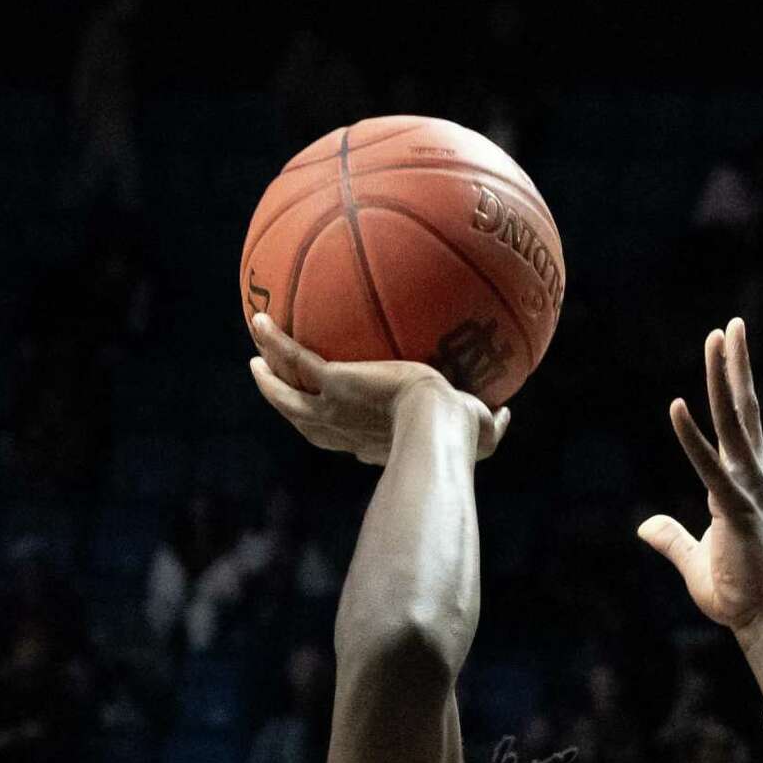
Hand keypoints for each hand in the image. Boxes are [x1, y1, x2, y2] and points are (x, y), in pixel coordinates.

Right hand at [247, 314, 508, 465]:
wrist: (437, 424)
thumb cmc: (462, 435)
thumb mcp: (482, 432)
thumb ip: (493, 424)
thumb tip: (507, 415)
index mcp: (377, 444)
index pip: (353, 441)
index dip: (346, 436)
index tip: (344, 426)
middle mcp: (349, 432)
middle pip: (310, 425)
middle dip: (293, 409)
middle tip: (278, 391)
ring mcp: (334, 410)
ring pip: (290, 398)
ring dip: (270, 381)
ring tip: (255, 361)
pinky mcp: (330, 384)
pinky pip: (293, 358)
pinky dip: (274, 340)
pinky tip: (258, 318)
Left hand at [638, 318, 762, 634]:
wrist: (760, 617)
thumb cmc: (734, 592)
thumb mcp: (694, 559)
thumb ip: (671, 538)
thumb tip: (645, 526)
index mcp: (744, 485)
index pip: (741, 426)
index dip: (735, 387)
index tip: (730, 351)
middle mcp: (752, 480)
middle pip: (743, 412)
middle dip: (736, 367)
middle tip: (731, 327)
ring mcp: (747, 491)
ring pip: (733, 424)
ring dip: (724, 379)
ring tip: (719, 338)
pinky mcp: (736, 510)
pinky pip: (708, 466)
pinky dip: (690, 436)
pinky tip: (675, 406)